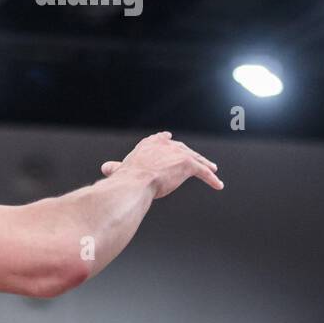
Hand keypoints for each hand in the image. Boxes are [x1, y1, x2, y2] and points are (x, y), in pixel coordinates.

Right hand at [100, 131, 222, 197]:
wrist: (137, 180)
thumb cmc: (126, 177)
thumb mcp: (121, 170)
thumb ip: (116, 168)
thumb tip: (105, 168)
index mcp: (149, 144)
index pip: (160, 139)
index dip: (165, 141)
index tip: (169, 138)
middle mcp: (165, 144)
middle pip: (182, 149)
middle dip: (190, 154)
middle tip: (199, 159)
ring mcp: (178, 153)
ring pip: (195, 159)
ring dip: (205, 165)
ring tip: (212, 170)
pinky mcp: (188, 164)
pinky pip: (203, 172)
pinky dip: (211, 179)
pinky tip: (218, 184)